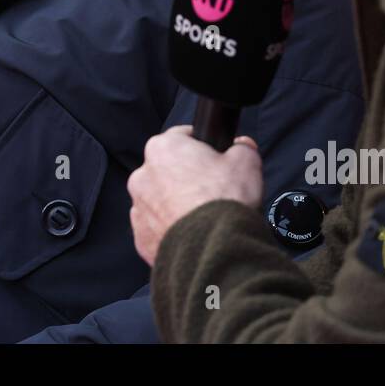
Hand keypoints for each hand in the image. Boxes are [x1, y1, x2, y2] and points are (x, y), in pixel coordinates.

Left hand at [127, 126, 262, 265]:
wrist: (214, 248)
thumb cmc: (225, 199)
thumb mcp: (246, 161)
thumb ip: (242, 147)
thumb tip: (242, 147)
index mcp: (163, 148)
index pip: (181, 137)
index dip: (201, 146)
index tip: (214, 158)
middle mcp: (142, 176)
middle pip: (167, 170)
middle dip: (186, 177)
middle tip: (211, 190)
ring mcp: (138, 208)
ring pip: (158, 201)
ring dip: (175, 204)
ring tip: (202, 216)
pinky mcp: (140, 238)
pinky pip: (156, 228)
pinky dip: (171, 230)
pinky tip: (192, 234)